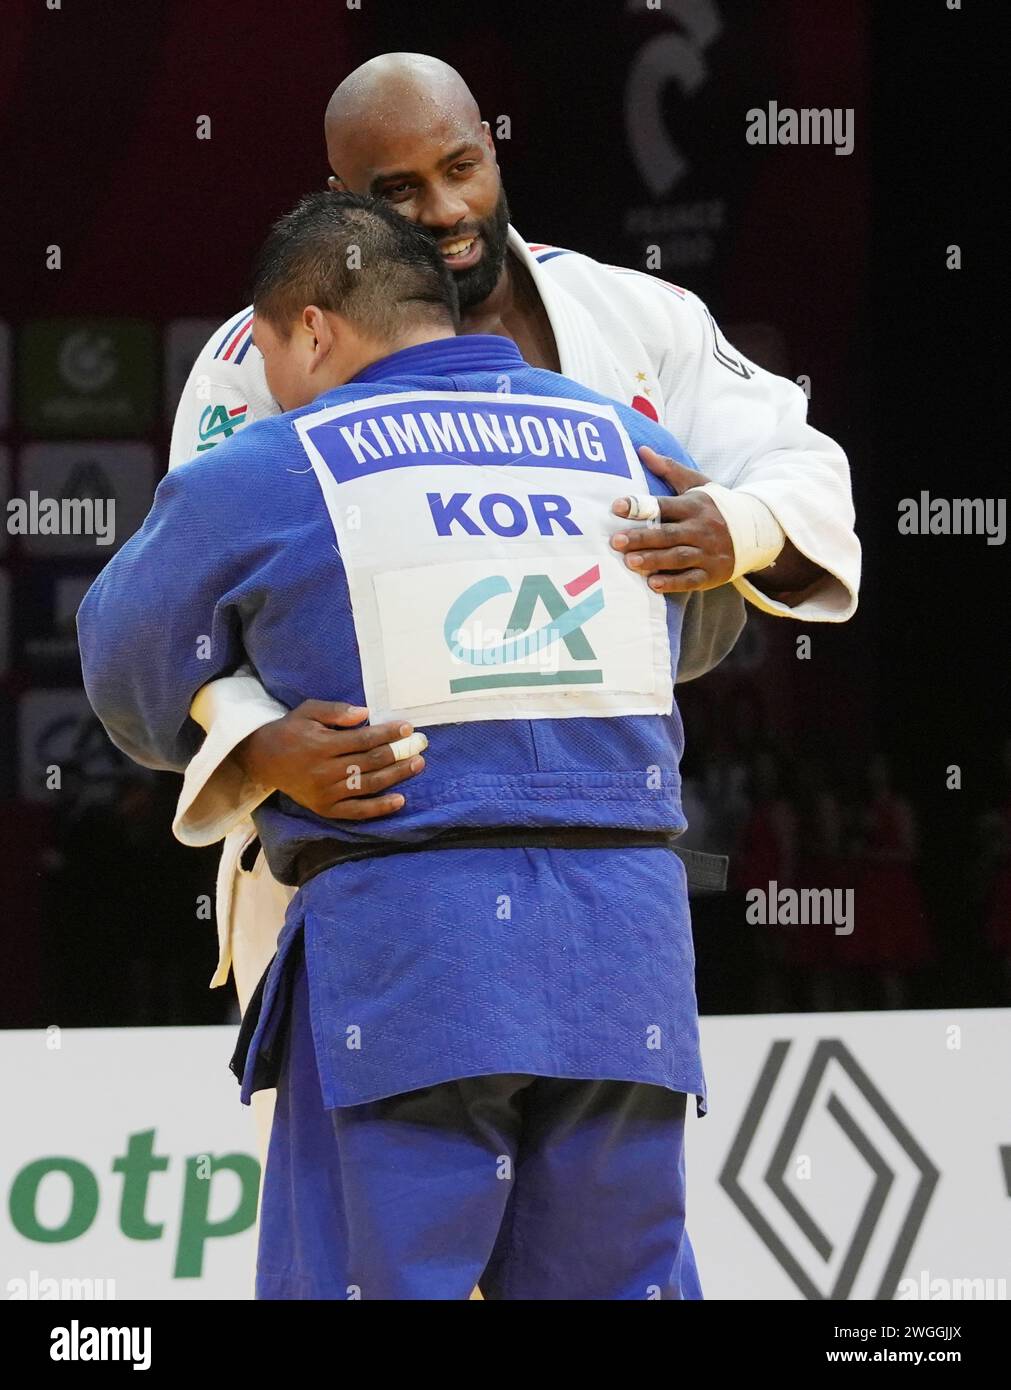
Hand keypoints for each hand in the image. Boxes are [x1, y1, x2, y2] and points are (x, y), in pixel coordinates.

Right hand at [234, 700, 425, 819]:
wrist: (264, 759)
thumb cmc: (291, 730)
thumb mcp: (308, 711)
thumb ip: (336, 711)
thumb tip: (365, 713)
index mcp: (321, 744)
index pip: (363, 740)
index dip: (388, 733)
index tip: (407, 727)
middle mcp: (324, 771)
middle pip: (370, 762)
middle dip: (399, 752)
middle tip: (420, 744)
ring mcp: (326, 793)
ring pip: (368, 785)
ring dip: (396, 775)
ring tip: (417, 764)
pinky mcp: (326, 809)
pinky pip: (357, 811)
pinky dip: (379, 808)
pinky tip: (400, 800)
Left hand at [610, 447, 734, 592]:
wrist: (756, 532)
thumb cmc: (716, 506)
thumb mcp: (697, 484)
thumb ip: (669, 469)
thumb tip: (642, 450)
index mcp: (694, 505)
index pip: (664, 505)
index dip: (640, 506)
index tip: (617, 507)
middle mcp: (701, 529)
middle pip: (668, 534)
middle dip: (641, 538)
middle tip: (615, 541)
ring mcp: (707, 552)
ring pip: (678, 557)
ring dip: (653, 560)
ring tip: (629, 562)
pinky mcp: (711, 573)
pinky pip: (691, 579)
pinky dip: (673, 582)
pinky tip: (653, 584)